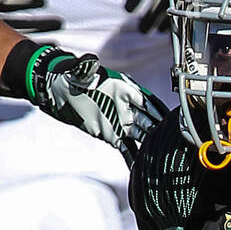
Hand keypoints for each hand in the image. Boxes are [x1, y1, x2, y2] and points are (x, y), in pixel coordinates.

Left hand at [25, 48, 168, 162]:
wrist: (62, 94)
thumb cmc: (72, 80)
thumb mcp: (79, 73)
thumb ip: (86, 69)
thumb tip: (89, 61)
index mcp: (124, 90)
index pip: (146, 101)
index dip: (157, 110)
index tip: (167, 119)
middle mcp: (127, 107)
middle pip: (148, 120)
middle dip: (158, 130)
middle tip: (168, 141)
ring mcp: (123, 123)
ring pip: (142, 136)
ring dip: (150, 145)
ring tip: (160, 156)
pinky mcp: (115, 136)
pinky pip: (128, 148)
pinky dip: (134, 158)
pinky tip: (142, 168)